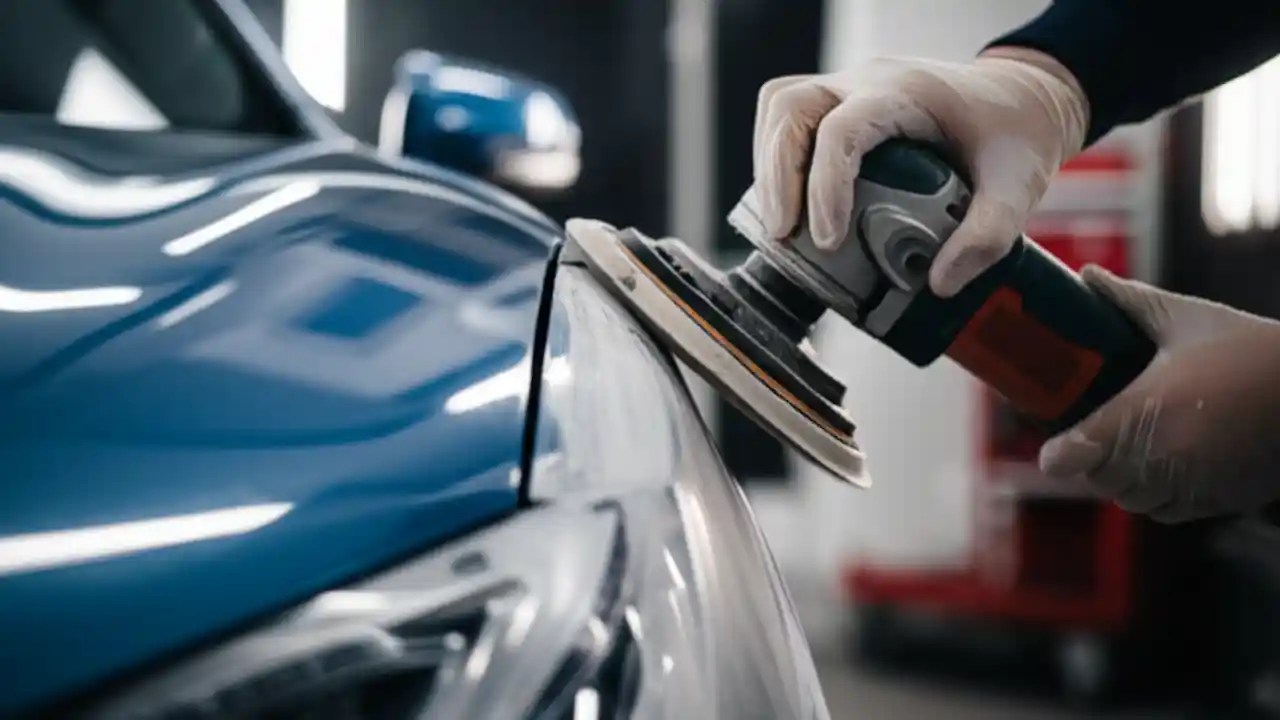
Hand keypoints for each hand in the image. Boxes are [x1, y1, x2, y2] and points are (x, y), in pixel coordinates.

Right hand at [750, 49, 1087, 296]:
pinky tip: (790, 205)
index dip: (824, 185)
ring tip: (780, 225)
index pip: (842, 129)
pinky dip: (777, 160)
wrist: (1021, 98)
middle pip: (791, 108)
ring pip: (780, 109)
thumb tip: (940, 284)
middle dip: (777, 175)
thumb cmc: (1016, 133)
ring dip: (769, 167)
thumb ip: (987, 236)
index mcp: (906, 93)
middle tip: (783, 235)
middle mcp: (867, 82)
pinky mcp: (840, 105)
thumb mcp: (1017, 185)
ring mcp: (848, 88)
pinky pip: (788, 119)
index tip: (828, 241)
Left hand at [1039, 266, 1279, 522]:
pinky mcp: (1217, 500)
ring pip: (1130, 499)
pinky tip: (1164, 466)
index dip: (1058, 453)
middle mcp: (1161, 454)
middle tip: (1097, 434)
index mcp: (1143, 409)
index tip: (1054, 446)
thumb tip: (1088, 276)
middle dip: (1092, 460)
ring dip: (1123, 480)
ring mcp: (1190, 482)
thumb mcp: (1186, 318)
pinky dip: (1156, 496)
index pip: (1076, 452)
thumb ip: (1130, 301)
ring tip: (1132, 449)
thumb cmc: (1248, 349)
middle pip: (1099, 479)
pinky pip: (1165, 512)